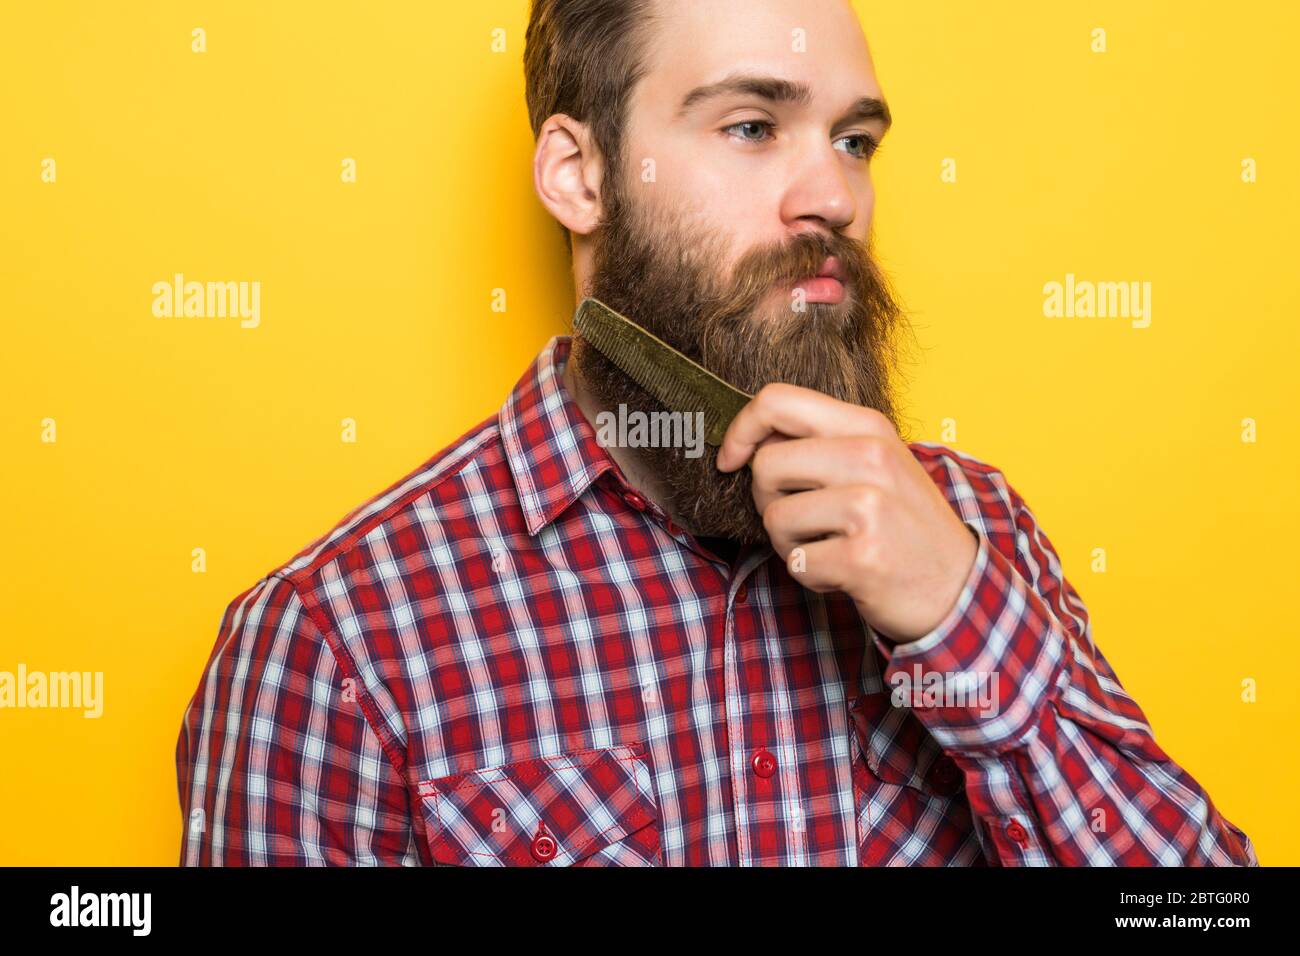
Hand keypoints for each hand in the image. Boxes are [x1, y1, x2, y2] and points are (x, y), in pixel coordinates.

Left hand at [716, 383, 978, 643]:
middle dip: (767, 501)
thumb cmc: (905, 524)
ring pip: (775, 518)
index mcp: (867, 426)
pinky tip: (844, 573)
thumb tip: (751, 437)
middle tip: (802, 521)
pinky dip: (812, 576)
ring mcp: (869, 506)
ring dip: (790, 545)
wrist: (960, 586)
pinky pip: (797, 564)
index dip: (740, 431)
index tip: (731, 460)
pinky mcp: (864, 556)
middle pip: (764, 464)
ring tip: (829, 548)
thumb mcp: (876, 463)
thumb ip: (821, 443)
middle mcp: (869, 456)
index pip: (776, 401)